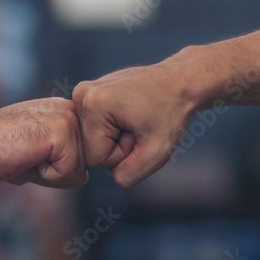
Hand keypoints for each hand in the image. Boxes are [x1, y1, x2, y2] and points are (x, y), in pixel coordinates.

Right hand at [0, 98, 87, 188]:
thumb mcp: (35, 157)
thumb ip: (61, 164)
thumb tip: (84, 176)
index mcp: (63, 112)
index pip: (79, 157)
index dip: (52, 167)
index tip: (25, 152)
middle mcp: (69, 110)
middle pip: (82, 165)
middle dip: (52, 172)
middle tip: (22, 155)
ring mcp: (67, 118)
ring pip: (77, 171)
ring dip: (48, 174)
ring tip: (23, 154)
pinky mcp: (62, 131)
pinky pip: (68, 172)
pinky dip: (45, 175)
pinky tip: (25, 156)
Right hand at [73, 59, 199, 187]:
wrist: (178, 83)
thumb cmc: (170, 114)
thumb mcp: (156, 154)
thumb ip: (128, 176)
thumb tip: (110, 175)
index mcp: (92, 105)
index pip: (95, 158)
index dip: (121, 154)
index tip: (139, 133)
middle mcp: (81, 95)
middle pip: (90, 148)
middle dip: (117, 146)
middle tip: (139, 127)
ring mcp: (83, 92)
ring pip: (91, 139)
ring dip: (114, 137)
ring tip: (134, 120)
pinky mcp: (88, 94)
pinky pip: (94, 128)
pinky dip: (112, 127)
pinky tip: (129, 114)